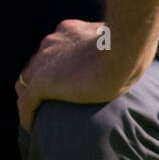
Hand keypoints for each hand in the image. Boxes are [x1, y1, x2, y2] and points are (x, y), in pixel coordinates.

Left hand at [15, 19, 143, 131]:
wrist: (123, 50)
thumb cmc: (132, 46)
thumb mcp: (121, 42)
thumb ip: (114, 45)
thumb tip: (132, 53)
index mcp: (70, 31)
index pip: (54, 49)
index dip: (55, 64)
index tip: (63, 78)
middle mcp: (53, 42)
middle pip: (37, 64)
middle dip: (39, 79)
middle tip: (48, 98)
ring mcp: (45, 62)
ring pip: (26, 82)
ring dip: (30, 97)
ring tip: (37, 114)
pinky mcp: (43, 82)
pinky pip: (27, 102)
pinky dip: (27, 115)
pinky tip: (31, 127)